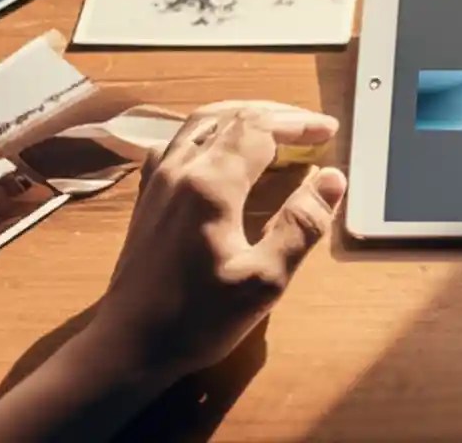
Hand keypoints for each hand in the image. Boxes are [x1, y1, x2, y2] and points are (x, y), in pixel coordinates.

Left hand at [90, 101, 345, 379]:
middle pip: (231, 117)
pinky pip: (179, 141)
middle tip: (311, 127)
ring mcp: (158, 180)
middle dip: (276, 115)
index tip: (329, 130)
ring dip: (243, 116)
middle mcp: (179, 169)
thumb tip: (333, 179)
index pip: (260, 129)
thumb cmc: (197, 319)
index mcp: (210, 184)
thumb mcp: (263, 281)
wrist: (128, 346)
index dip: (298, 124)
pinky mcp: (148, 195)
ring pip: (201, 122)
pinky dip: (212, 131)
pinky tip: (223, 149)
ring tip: (275, 127)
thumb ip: (301, 226)